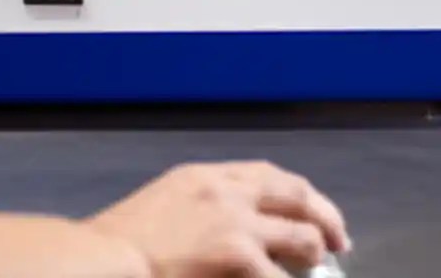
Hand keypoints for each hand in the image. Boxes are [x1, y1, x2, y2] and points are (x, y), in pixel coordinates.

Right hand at [85, 161, 350, 277]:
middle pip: (296, 195)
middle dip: (325, 217)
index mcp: (200, 177)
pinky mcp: (240, 257)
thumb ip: (195, 213)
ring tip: (316, 269)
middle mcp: (224, 192)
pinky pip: (281, 277)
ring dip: (314, 255)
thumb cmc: (115, 250)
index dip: (297, 194)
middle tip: (338, 241)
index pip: (265, 174)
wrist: (101, 264)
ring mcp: (235, 224)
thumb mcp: (157, 212)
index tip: (309, 210)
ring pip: (302, 236)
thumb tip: (225, 236)